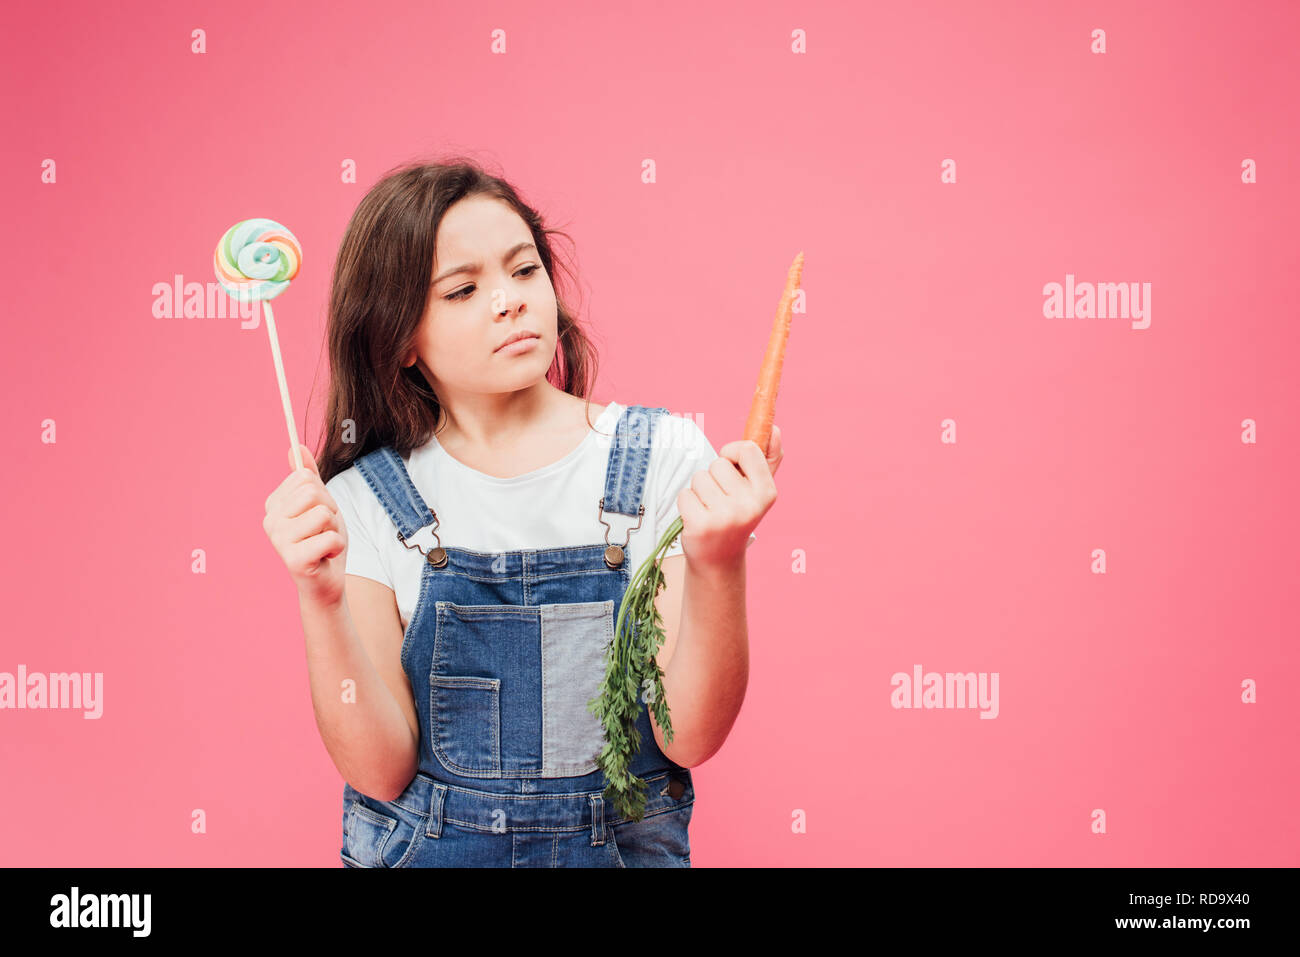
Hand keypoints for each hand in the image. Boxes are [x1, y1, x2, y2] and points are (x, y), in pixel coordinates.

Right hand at [263, 444, 348, 608]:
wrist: (326, 582)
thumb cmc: (323, 541)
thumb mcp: (321, 504)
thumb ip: (309, 477)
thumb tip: (296, 446)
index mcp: (274, 504)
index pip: (305, 477)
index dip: (323, 495)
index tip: (318, 514)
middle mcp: (270, 520)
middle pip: (313, 492)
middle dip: (330, 511)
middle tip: (324, 530)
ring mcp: (279, 541)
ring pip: (323, 514)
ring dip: (334, 529)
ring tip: (324, 543)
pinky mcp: (293, 560)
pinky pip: (330, 537)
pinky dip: (337, 546)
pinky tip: (326, 557)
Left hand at [677, 424, 781, 569]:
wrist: (719, 559)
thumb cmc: (737, 516)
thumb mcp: (758, 490)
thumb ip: (768, 458)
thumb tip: (774, 429)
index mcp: (767, 493)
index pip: (747, 449)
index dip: (732, 453)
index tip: (731, 467)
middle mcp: (749, 505)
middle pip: (718, 464)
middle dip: (714, 477)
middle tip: (720, 501)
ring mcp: (725, 517)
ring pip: (699, 477)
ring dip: (699, 490)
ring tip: (709, 509)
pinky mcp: (700, 525)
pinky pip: (684, 493)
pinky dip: (686, 503)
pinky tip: (697, 518)